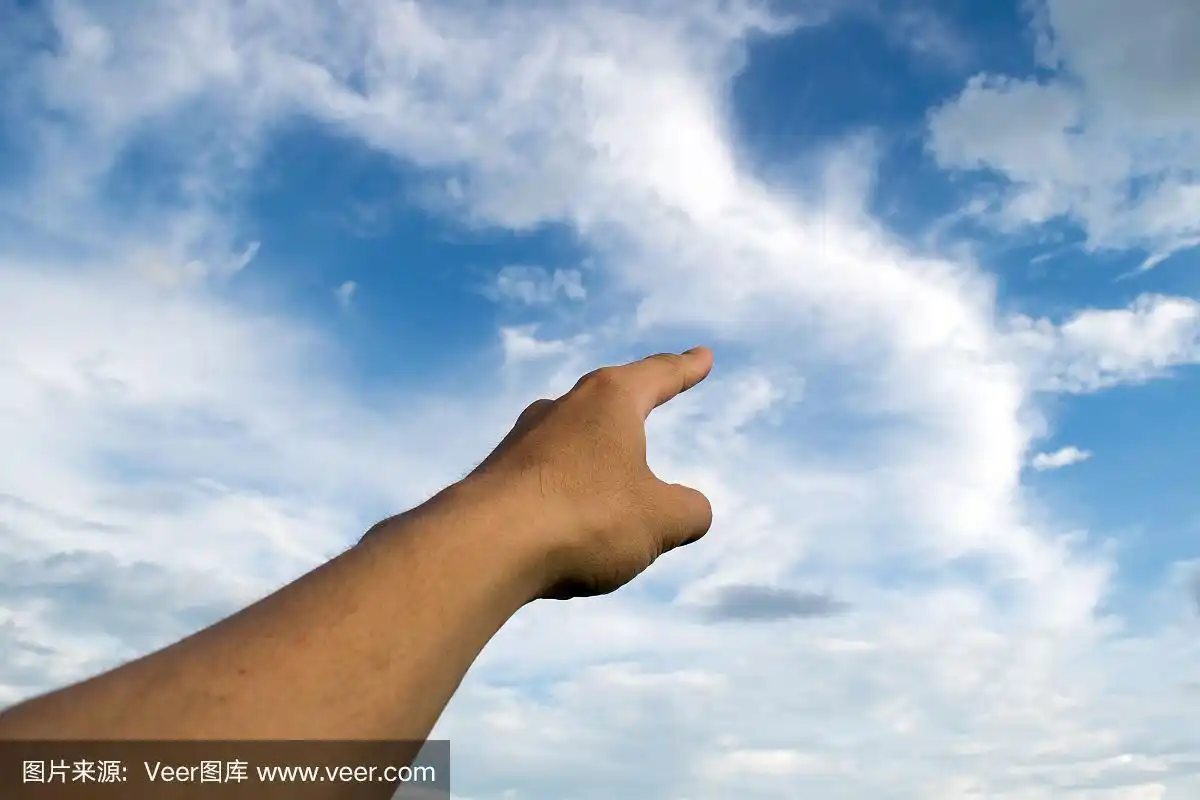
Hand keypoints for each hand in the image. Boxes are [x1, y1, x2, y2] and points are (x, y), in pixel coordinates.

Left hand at [465, 347, 714, 599]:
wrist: (483, 544)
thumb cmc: (584, 517)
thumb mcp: (658, 520)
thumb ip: (688, 512)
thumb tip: (693, 510)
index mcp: (610, 401)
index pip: (657, 376)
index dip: (685, 369)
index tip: (702, 355)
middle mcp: (563, 408)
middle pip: (609, 395)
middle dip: (636, 397)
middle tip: (657, 386)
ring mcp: (523, 439)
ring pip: (572, 435)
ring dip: (596, 447)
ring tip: (614, 465)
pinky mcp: (496, 475)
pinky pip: (545, 474)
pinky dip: (567, 486)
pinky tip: (569, 516)